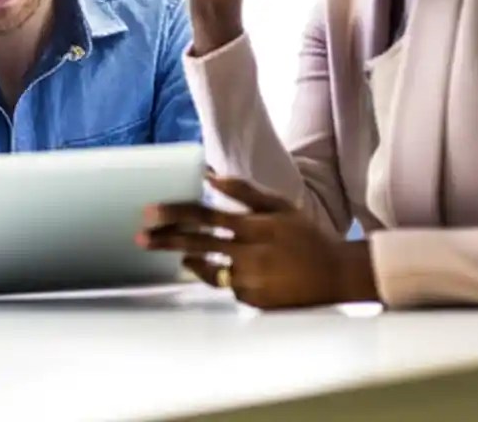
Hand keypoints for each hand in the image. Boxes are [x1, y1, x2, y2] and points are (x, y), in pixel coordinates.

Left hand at [136, 174, 377, 308]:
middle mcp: (248, 254)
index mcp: (254, 226)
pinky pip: (229, 288)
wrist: (337, 276)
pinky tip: (232, 272)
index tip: (150, 212)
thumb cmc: (306, 236)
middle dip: (164, 240)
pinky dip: (226, 278)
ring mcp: (250, 281)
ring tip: (178, 258)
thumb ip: (244, 191)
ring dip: (190, 263)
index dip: (174, 213)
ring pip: (208, 271)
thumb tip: (211, 175)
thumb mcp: (280, 206)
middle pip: (196, 245)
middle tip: (140, 238)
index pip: (204, 216)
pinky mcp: (253, 302)